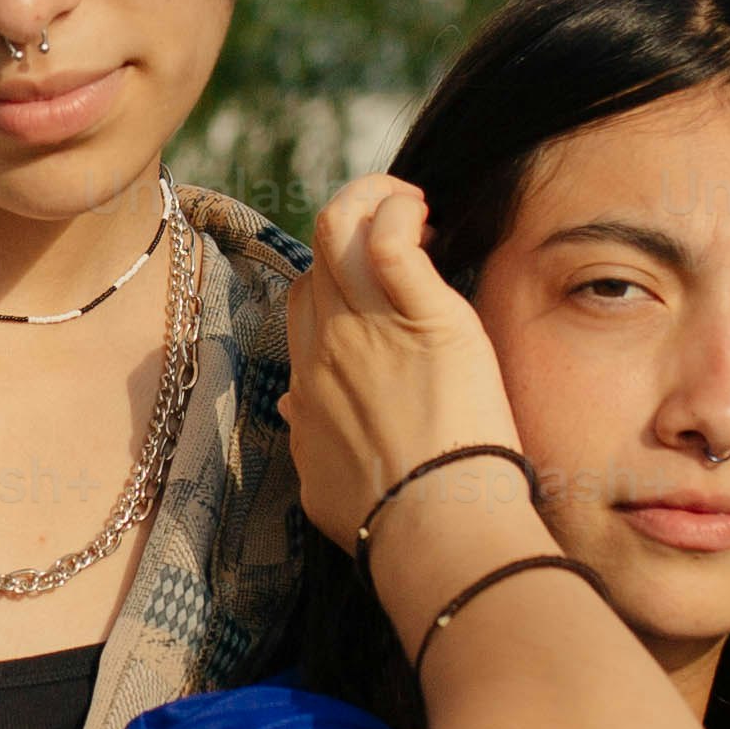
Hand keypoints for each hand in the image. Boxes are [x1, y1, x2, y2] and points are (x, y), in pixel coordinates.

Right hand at [275, 174, 530, 563]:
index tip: (378, 283)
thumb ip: (309, 437)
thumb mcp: (322, 481)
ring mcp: (370, 326)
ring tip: (412, 206)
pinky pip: (388, 238)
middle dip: (358, 231)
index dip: (336, 276)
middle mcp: (328, 344)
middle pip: (321, 257)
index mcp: (309, 380)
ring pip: (338, 226)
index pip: (305, 299)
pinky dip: (398, 210)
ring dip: (371, 199)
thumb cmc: (388, 519)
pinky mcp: (425, 317)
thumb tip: (297, 411)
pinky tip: (424, 215)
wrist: (432, 529)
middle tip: (413, 240)